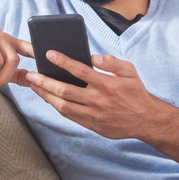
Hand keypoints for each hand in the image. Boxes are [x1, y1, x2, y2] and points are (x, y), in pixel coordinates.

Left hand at [23, 50, 178, 174]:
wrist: (146, 121)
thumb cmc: (136, 93)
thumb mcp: (130, 71)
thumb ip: (112, 62)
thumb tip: (94, 57)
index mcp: (106, 84)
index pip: (80, 71)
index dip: (63, 62)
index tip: (48, 54)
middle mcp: (98, 100)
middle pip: (65, 91)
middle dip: (45, 82)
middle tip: (32, 75)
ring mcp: (94, 115)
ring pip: (63, 106)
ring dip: (46, 96)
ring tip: (35, 86)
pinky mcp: (92, 125)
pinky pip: (70, 116)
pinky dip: (57, 107)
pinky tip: (48, 99)